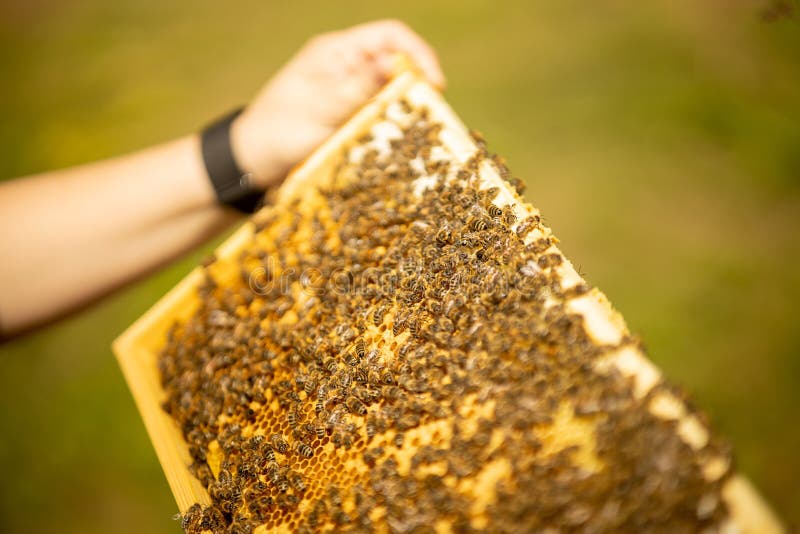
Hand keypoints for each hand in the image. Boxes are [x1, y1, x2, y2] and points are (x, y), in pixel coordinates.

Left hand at [231, 19, 444, 189]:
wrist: (249, 163)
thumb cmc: (276, 132)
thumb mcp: (320, 109)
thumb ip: (359, 87)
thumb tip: (397, 64)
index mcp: (336, 52)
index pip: (390, 36)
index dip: (418, 55)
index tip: (434, 84)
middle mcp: (346, 68)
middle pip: (396, 65)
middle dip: (416, 86)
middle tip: (429, 115)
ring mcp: (348, 94)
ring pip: (391, 93)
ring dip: (404, 110)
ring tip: (415, 134)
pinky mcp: (348, 119)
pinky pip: (379, 116)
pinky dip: (391, 128)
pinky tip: (397, 146)